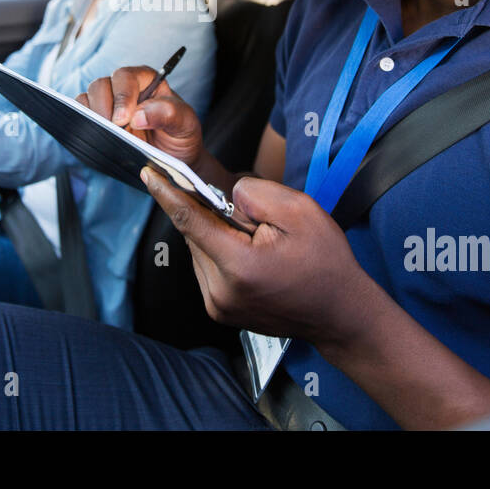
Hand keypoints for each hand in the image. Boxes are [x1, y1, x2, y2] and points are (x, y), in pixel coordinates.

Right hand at [77, 66, 204, 165]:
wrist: (174, 158)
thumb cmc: (180, 135)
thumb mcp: (185, 124)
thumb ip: (168, 114)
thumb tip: (138, 115)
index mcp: (146, 80)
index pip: (126, 77)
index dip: (122, 96)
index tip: (124, 119)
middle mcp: (124, 88)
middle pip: (101, 85)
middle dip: (103, 108)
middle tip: (114, 130)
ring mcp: (108, 103)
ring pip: (87, 98)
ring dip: (92, 117)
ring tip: (106, 136)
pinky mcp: (98, 119)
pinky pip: (80, 114)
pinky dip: (83, 124)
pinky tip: (96, 137)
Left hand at [140, 167, 373, 346]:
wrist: (341, 313)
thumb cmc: (326, 263)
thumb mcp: (300, 211)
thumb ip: (256, 194)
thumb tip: (226, 194)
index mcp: (238, 266)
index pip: (189, 221)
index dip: (167, 193)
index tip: (148, 175)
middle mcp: (220, 291)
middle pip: (196, 234)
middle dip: (213, 214)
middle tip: (250, 216)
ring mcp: (218, 306)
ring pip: (200, 250)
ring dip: (217, 235)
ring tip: (257, 240)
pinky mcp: (220, 311)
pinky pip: (208, 267)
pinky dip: (221, 252)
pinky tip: (251, 253)